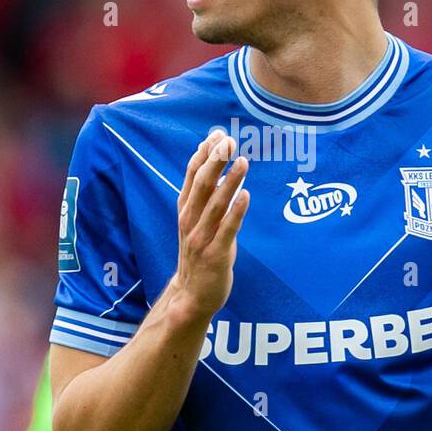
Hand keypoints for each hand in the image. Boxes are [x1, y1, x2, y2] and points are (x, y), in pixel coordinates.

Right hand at [168, 129, 249, 320]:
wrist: (192, 296)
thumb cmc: (199, 254)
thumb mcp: (196, 223)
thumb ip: (204, 198)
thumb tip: (217, 167)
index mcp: (185, 212)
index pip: (192, 178)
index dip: (203, 155)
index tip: (216, 135)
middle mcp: (190, 222)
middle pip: (201, 186)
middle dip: (214, 162)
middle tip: (227, 140)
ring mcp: (201, 239)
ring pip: (215, 205)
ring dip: (229, 182)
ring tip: (243, 161)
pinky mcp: (215, 255)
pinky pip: (227, 230)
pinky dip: (236, 212)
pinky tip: (246, 195)